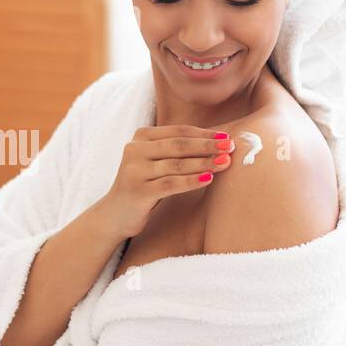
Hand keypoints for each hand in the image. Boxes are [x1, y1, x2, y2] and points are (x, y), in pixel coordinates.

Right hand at [95, 125, 234, 239]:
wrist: (115, 214)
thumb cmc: (144, 186)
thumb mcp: (155, 162)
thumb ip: (176, 150)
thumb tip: (217, 141)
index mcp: (141, 137)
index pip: (178, 131)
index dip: (204, 133)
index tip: (226, 137)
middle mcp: (135, 150)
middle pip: (179, 145)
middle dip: (207, 145)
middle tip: (230, 147)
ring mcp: (134, 170)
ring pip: (176, 164)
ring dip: (204, 163)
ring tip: (225, 162)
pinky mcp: (138, 191)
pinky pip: (170, 184)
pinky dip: (191, 181)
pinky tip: (208, 179)